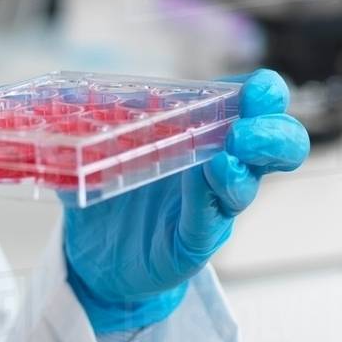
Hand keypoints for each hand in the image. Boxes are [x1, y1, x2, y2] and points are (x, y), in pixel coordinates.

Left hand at [63, 68, 309, 332]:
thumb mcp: (103, 142)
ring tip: (229, 152)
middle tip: (247, 127)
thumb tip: (64, 89)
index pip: (251, 106)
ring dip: (246, 162)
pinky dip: (210, 196)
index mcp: (205, 133)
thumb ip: (92, 114)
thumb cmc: (112, 189)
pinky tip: (207, 179)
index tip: (256, 87)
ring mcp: (212, 205)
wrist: (97, 253)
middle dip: (272, 130)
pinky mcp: (193, 240)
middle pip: (277, 146)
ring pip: (252, 181)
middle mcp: (220, 167)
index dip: (262, 93)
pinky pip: (212, 217)